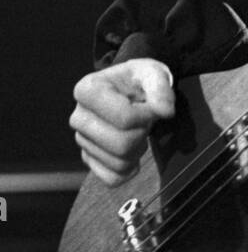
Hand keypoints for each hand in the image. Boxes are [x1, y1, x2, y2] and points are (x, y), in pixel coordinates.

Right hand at [70, 59, 175, 187]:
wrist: (130, 90)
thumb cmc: (138, 80)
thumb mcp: (152, 73)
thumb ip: (161, 88)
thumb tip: (165, 111)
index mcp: (87, 90)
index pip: (124, 118)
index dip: (147, 115)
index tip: (152, 106)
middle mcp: (78, 117)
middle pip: (121, 143)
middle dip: (142, 134)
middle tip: (145, 120)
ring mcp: (82, 140)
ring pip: (118, 162)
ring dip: (138, 149)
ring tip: (138, 131)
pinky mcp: (89, 158)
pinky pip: (112, 178)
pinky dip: (129, 169)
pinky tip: (134, 151)